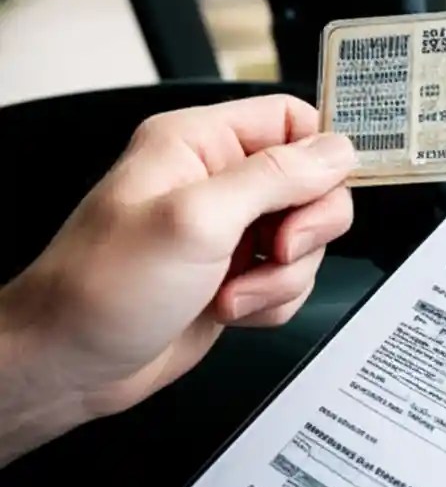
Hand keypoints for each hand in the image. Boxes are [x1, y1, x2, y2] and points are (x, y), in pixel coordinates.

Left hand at [0, 95, 355, 463]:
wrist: (68, 366)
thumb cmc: (100, 290)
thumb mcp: (196, 220)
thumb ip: (274, 178)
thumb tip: (337, 151)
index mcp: (199, 142)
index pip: (293, 120)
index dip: (321, 155)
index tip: (323, 195)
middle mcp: (218, 180)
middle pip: (313, 184)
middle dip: (306, 229)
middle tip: (276, 251)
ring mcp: (228, 230)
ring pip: (307, 239)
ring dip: (283, 276)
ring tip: (232, 293)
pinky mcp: (235, 274)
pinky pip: (290, 279)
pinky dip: (272, 301)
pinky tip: (229, 309)